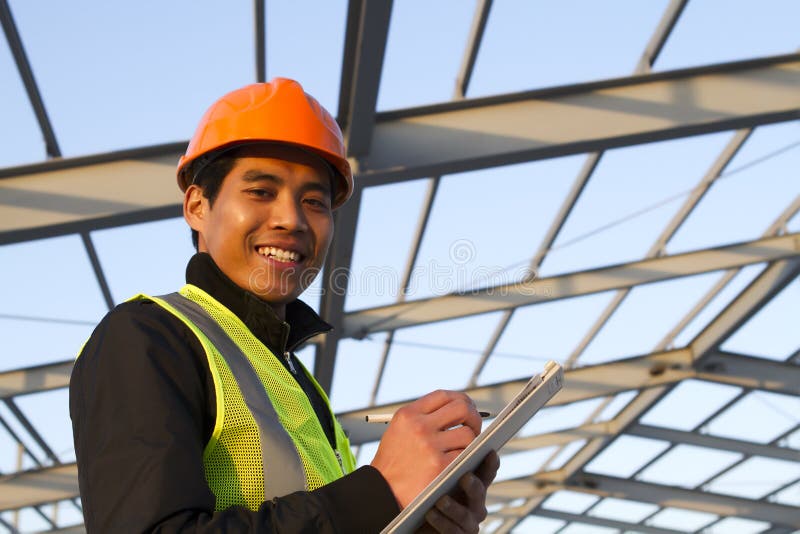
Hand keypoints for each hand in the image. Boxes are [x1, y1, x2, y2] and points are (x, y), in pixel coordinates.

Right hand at [371, 390, 482, 508]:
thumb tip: (455, 408)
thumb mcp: (399, 430)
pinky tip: (459, 463)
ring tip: (464, 449)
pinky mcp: (439, 466)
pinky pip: (465, 455)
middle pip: (461, 408)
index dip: (460, 400)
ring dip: (470, 442)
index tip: (467, 408)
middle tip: (474, 426)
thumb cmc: (393, 462)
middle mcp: (419, 426)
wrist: (382, 492)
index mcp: (408, 414)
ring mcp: (430, 446)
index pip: (443, 396)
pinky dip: (465, 459)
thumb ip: (422, 417)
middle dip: (473, 416)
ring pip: (468, 434)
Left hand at [419, 451, 499, 532]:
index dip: (490, 464)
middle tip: (465, 476)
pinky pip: (452, 531)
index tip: (490, 452)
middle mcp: (476, 505)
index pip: (486, 473)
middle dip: (473, 485)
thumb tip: (442, 434)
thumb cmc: (428, 495)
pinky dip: (441, 521)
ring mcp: (468, 524)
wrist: (418, 523)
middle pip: (479, 494)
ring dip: (453, 507)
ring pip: (465, 515)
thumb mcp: (436, 476)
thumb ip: (445, 462)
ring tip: (441, 500)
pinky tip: (430, 513)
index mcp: (474, 486)